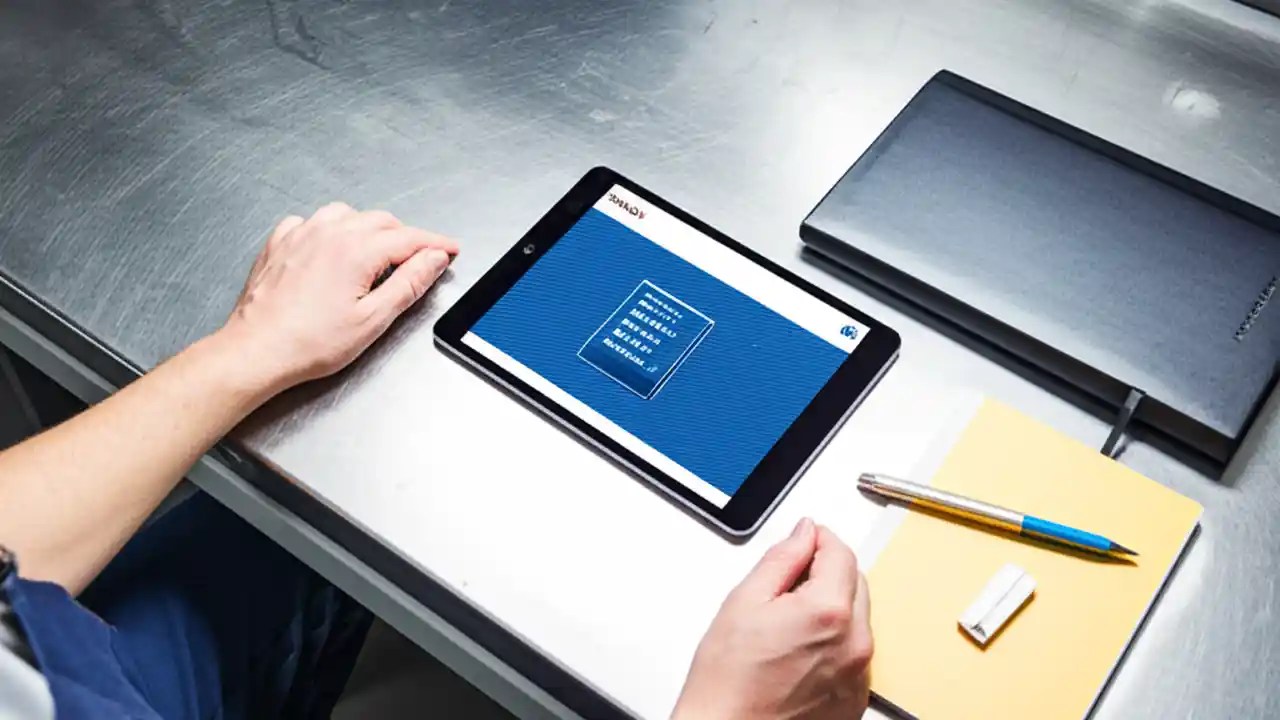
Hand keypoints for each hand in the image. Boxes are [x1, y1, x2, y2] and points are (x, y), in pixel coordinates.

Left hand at [218, 202, 458, 393]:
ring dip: (369, 227)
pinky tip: (332, 249)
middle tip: (419, 257)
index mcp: (356, 251)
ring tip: (377, 252)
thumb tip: (433, 258)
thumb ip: (409, 283)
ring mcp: (300, 234)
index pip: (409, 238)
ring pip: (347, 214)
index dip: (435, 243)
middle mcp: (329, 233)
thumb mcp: (373, 319)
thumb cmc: (309, 343)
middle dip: (406, 236)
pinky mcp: (280, 243)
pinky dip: (330, 229)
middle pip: (381, 221)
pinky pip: (312, 221)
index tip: (450, 249)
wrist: (257, 350)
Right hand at [672, 519, 872, 719]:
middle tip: (788, 585)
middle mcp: (854, 643)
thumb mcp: (745, 601)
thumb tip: (803, 534)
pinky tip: (800, 652)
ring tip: (788, 625)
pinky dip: (836, 641)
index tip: (805, 539)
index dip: (819, 539)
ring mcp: (859, 673)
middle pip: (855, 582)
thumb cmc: (728, 682)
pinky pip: (855, 652)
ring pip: (857, 617)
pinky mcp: (856, 696)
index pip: (841, 553)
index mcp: (828, 612)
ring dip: (833, 608)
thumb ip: (782, 559)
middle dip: (827, 573)